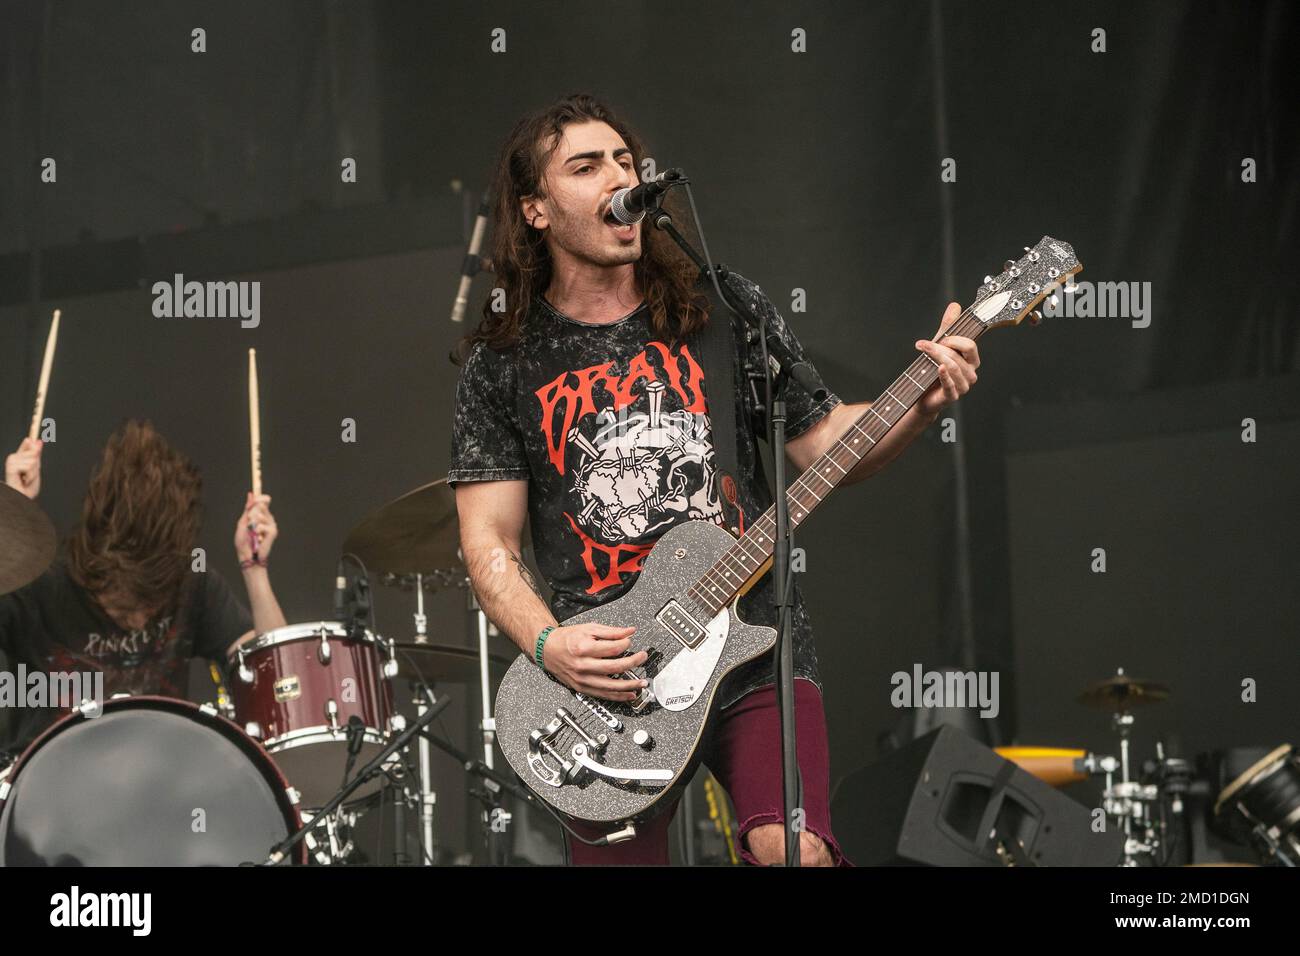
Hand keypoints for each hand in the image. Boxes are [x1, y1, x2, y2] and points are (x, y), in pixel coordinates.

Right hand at [4, 438, 42, 498]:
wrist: (21, 498)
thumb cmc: (27, 487)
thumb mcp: (35, 469)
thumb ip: (35, 454)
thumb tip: (37, 440)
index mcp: (20, 457)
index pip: (27, 445)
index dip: (31, 436)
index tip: (35, 426)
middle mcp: (13, 458)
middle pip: (34, 453)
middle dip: (36, 466)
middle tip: (30, 476)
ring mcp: (11, 462)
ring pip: (32, 460)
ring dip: (34, 472)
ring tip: (27, 479)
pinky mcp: (11, 467)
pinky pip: (28, 466)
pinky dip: (30, 475)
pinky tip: (24, 480)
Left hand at [235, 492, 277, 564]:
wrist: (246, 555)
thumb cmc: (243, 541)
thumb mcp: (242, 522)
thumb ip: (247, 509)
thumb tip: (251, 494)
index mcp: (261, 515)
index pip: (264, 501)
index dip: (259, 497)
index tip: (255, 496)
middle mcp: (268, 518)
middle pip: (262, 505)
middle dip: (251, 512)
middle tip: (249, 524)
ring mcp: (271, 525)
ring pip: (260, 515)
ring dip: (252, 524)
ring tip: (253, 533)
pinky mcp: (273, 532)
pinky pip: (262, 525)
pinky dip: (256, 531)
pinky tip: (258, 538)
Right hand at [542, 623, 648, 700]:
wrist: (547, 650)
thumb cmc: (567, 639)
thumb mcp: (588, 628)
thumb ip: (611, 631)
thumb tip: (629, 632)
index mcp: (584, 648)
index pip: (612, 649)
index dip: (625, 644)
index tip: (630, 641)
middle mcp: (583, 665)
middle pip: (614, 668)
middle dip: (632, 664)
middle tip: (643, 658)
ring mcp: (582, 679)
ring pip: (610, 686)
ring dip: (629, 685)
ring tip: (642, 683)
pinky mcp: (582, 688)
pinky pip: (602, 695)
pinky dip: (618, 696)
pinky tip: (629, 695)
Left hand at [915, 302, 979, 416]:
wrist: (922, 396)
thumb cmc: (933, 371)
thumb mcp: (939, 346)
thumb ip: (948, 327)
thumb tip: (955, 306)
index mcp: (971, 361)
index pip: (970, 346)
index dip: (954, 339)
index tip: (941, 337)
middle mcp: (970, 374)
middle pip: (958, 355)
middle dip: (939, 347)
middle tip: (923, 345)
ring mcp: (963, 386)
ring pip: (952, 367)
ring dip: (935, 357)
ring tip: (922, 353)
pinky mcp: (952, 396)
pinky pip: (950, 385)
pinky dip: (944, 375)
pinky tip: (938, 368)